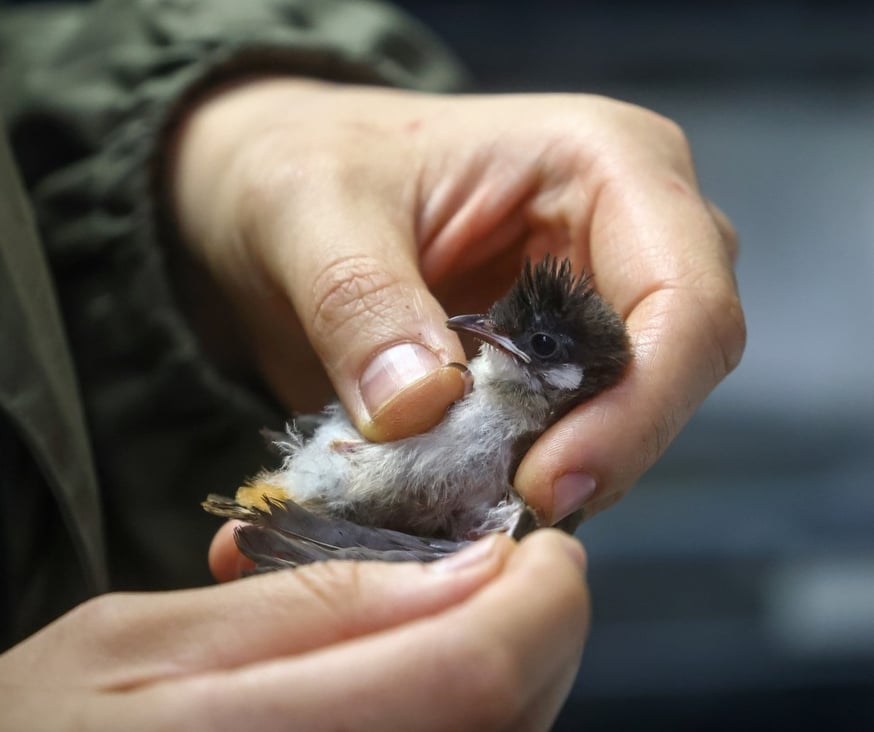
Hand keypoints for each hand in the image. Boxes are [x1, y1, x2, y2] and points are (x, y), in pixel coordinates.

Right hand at [0, 532, 587, 730]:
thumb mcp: (129, 640)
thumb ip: (303, 605)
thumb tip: (463, 570)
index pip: (477, 670)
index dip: (542, 598)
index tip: (543, 545)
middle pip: (511, 723)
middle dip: (533, 635)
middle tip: (488, 572)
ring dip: (498, 680)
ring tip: (428, 624)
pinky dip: (456, 720)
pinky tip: (396, 687)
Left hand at [170, 78, 744, 523]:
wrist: (280, 194)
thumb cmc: (304, 166)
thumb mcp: (308, 213)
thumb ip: (359, 304)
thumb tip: (420, 408)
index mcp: (603, 160)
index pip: (685, 298)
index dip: (638, 406)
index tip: (545, 482)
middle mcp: (628, 229)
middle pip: (679, 366)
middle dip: (605, 447)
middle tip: (507, 505)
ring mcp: (600, 295)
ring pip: (636, 411)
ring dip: (563, 467)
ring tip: (468, 495)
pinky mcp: (559, 356)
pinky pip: (575, 429)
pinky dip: (526, 468)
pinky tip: (464, 483)